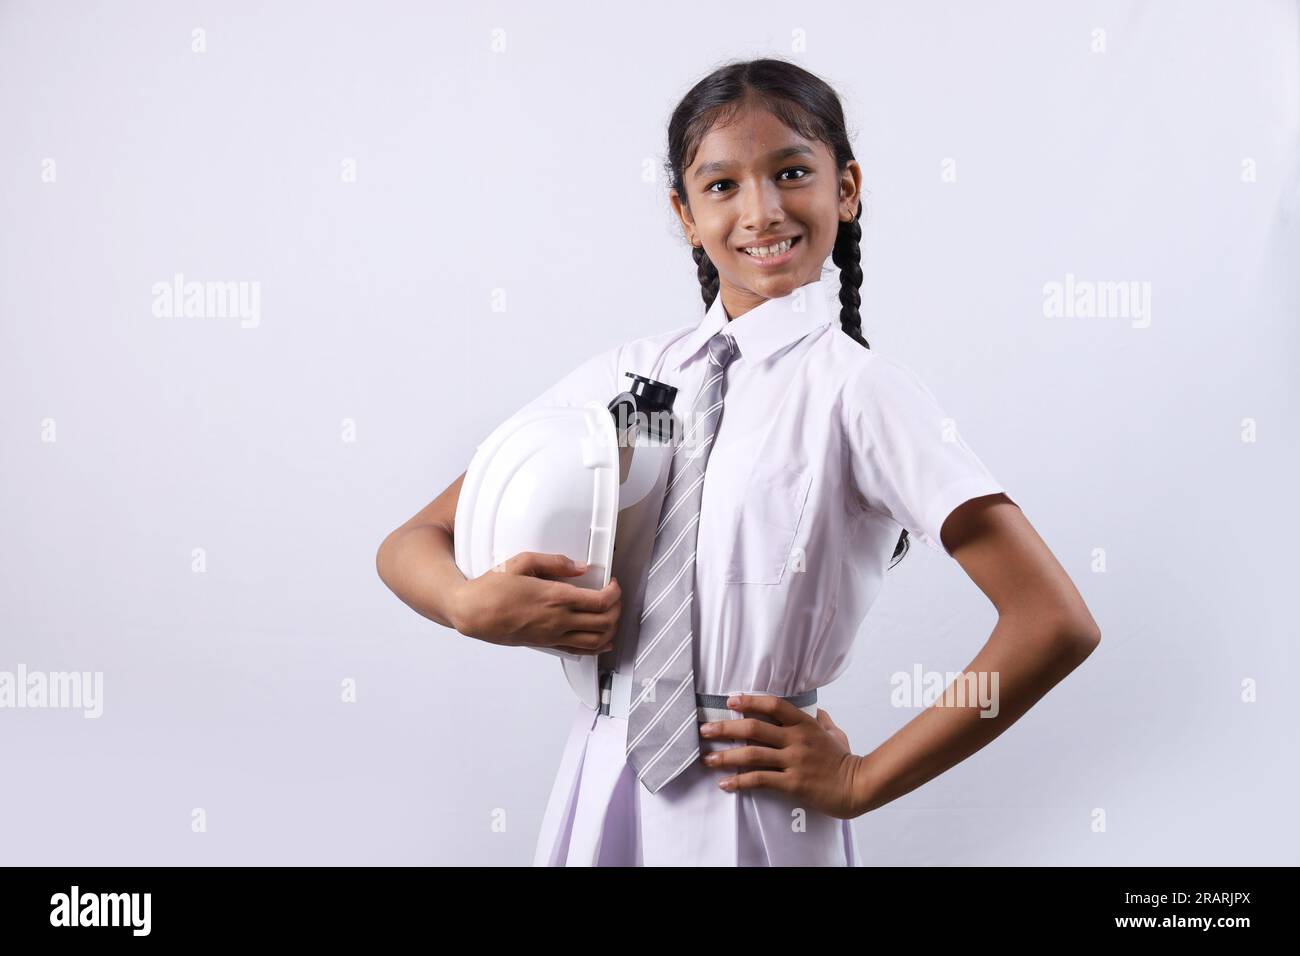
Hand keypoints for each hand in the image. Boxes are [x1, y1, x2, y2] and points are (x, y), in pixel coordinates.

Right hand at [452, 551, 621, 655]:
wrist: (473, 613)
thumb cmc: (492, 588)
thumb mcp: (521, 562)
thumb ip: (554, 562)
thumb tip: (579, 567)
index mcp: (555, 598)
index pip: (600, 601)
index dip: (614, 593)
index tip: (613, 584)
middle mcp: (558, 620)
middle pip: (604, 622)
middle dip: (617, 609)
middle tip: (614, 597)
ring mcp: (553, 635)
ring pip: (596, 641)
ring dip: (611, 629)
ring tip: (610, 616)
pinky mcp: (546, 644)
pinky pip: (579, 651)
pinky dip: (596, 647)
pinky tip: (601, 641)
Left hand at [698, 694, 863, 819]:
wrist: (856, 786)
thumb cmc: (845, 759)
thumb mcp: (835, 733)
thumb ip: (823, 721)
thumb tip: (817, 711)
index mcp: (804, 724)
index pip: (773, 705)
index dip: (750, 701)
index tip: (730, 701)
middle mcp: (796, 739)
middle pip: (753, 728)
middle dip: (725, 728)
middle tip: (705, 730)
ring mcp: (793, 761)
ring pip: (752, 754)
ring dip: (725, 756)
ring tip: (707, 759)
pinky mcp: (792, 783)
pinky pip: (760, 780)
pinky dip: (740, 781)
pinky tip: (725, 784)